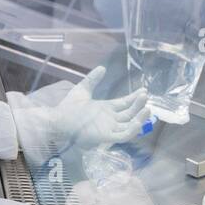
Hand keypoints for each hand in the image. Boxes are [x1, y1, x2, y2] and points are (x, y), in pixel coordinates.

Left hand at [12, 67, 150, 161]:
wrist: (57, 119)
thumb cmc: (68, 108)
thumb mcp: (83, 90)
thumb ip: (93, 80)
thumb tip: (102, 68)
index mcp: (106, 109)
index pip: (125, 104)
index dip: (135, 98)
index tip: (144, 90)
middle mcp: (110, 120)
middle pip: (130, 113)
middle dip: (139, 105)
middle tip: (145, 96)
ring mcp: (109, 128)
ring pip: (130, 125)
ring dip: (140, 117)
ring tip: (147, 107)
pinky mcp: (106, 136)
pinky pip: (123, 135)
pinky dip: (133, 129)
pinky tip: (138, 120)